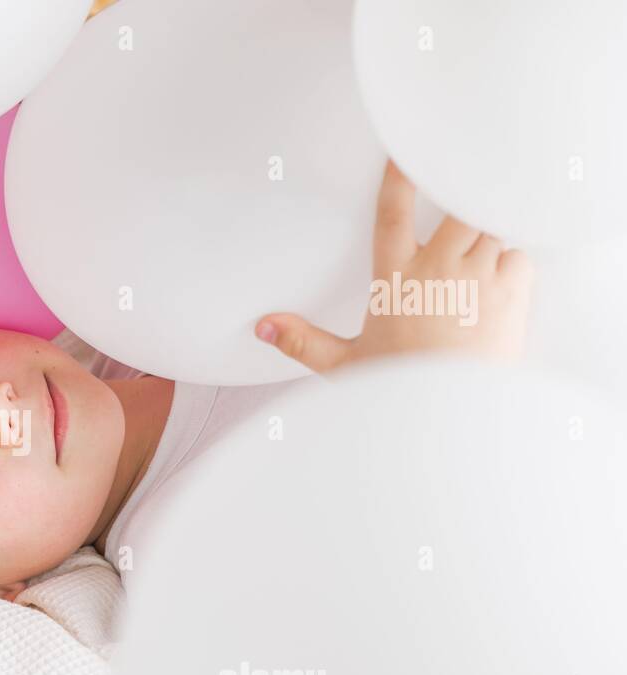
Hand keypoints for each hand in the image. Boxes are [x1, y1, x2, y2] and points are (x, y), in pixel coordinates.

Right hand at [254, 160, 532, 372]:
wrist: (452, 415)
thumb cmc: (399, 389)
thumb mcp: (344, 365)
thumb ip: (304, 341)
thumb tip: (263, 326)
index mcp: (394, 278)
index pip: (391, 211)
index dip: (398, 174)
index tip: (403, 148)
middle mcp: (437, 268)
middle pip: (458, 202)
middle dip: (463, 192)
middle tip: (461, 190)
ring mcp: (478, 275)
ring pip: (492, 224)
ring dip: (489, 228)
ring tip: (480, 240)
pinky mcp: (512, 292)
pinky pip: (521, 255)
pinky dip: (514, 260)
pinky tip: (501, 279)